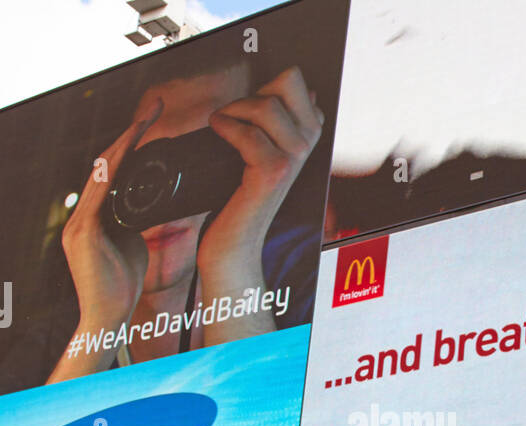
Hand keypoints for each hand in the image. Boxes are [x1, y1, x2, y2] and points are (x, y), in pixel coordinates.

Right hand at [50, 98, 163, 381]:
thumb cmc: (120, 287)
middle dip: (130, 134)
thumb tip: (155, 205)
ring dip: (125, 144)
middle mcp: (81, 215)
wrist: (107, 320)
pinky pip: (100, 194)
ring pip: (102, 173)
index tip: (153, 122)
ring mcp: (78, 223)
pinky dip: (114, 171)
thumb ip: (137, 223)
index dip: (132, 144)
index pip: (113, 172)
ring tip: (147, 120)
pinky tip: (128, 152)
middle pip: (106, 164)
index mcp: (93, 217)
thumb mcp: (132, 246)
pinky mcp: (83, 233)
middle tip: (155, 107)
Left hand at [194, 66, 323, 343]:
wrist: (235, 244)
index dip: (266, 86)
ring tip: (222, 125)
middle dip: (255, 92)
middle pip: (289, 81)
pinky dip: (225, 126)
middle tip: (236, 119)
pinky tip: (216, 132)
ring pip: (267, 105)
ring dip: (235, 110)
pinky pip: (247, 132)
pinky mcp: (273, 173)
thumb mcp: (260, 154)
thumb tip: (283, 89)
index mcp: (309, 136)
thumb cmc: (240, 198)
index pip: (296, 81)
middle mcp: (309, 146)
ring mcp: (294, 160)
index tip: (249, 113)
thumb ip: (274, 123)